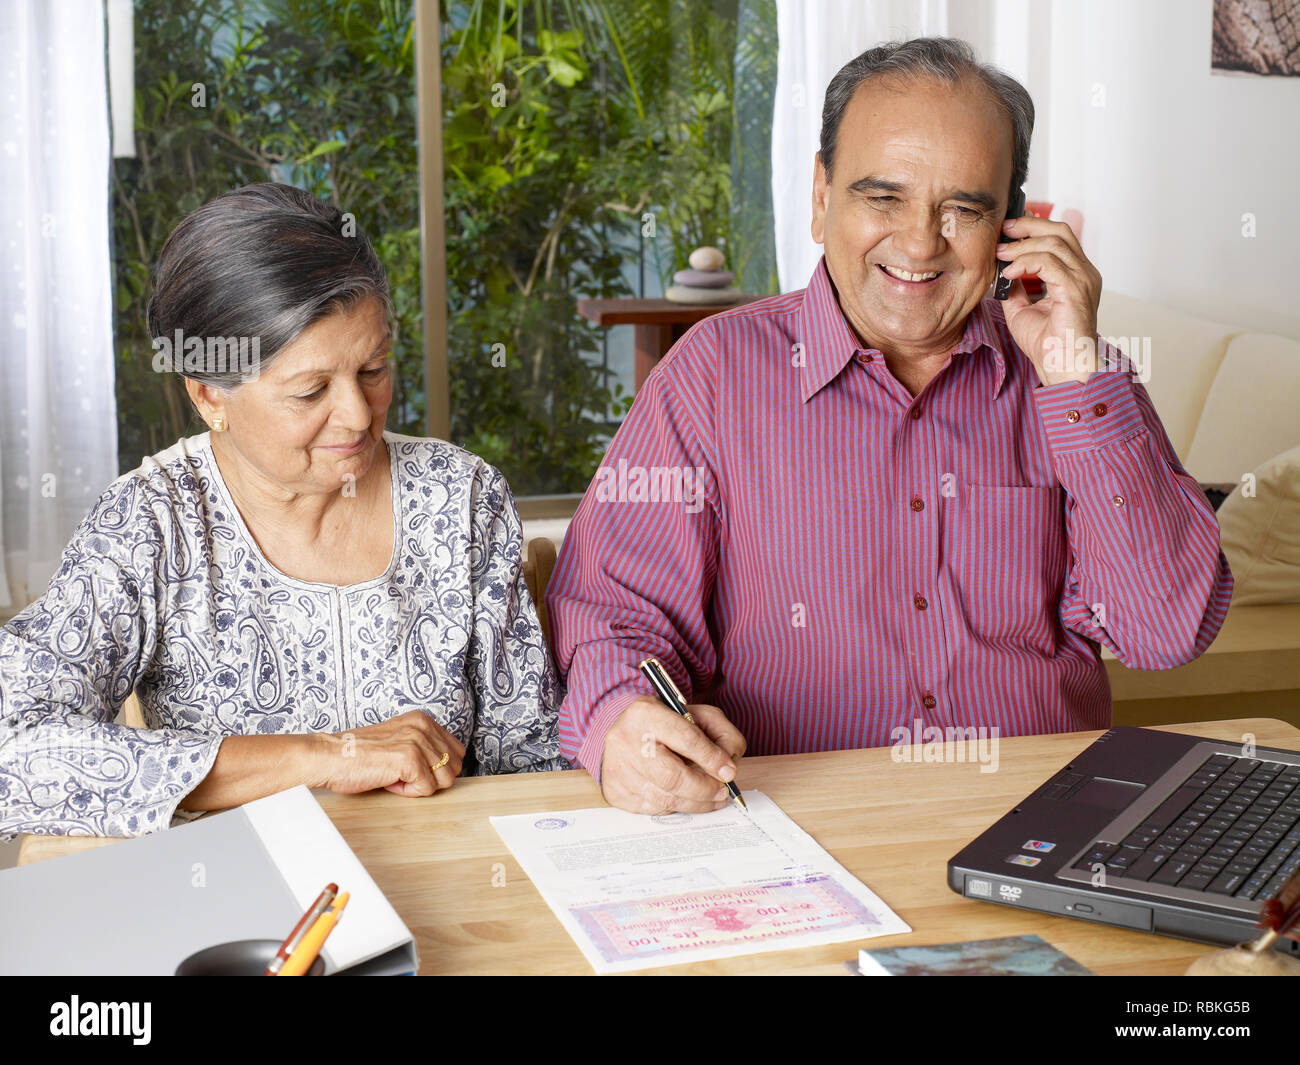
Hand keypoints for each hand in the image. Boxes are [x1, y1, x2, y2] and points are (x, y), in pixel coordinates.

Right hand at [308, 710, 465, 796]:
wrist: (328, 757)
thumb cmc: (357, 755)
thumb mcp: (398, 741)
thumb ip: (423, 747)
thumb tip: (448, 769)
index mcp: (422, 720)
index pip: (457, 751)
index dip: (437, 769)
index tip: (412, 769)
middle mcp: (422, 726)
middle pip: (454, 767)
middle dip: (431, 779)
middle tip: (401, 774)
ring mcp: (417, 741)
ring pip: (444, 780)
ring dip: (418, 785)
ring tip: (393, 775)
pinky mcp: (409, 759)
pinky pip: (426, 789)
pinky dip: (407, 792)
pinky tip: (388, 780)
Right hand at [600, 697, 746, 814]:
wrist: (619, 730)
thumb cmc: (662, 723)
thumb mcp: (694, 714)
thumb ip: (720, 733)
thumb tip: (729, 767)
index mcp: (647, 714)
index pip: (685, 739)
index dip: (711, 759)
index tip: (729, 773)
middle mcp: (626, 741)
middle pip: (671, 776)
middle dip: (704, 789)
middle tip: (722, 792)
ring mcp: (618, 769)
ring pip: (664, 798)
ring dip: (695, 803)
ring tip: (712, 799)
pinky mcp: (615, 791)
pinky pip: (652, 808)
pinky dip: (674, 807)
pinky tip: (684, 799)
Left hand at [995, 214, 1102, 386]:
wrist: (1062, 367)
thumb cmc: (1047, 344)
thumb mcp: (1022, 309)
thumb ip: (1014, 288)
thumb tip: (1000, 270)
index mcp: (1075, 274)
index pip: (1059, 237)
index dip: (1034, 226)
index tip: (1007, 227)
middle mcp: (1084, 272)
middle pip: (1059, 231)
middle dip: (1028, 225)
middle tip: (1003, 229)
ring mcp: (1083, 279)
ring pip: (1054, 243)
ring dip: (1021, 245)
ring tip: (1000, 253)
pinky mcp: (1076, 290)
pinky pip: (1050, 263)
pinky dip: (1026, 262)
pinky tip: (1009, 272)